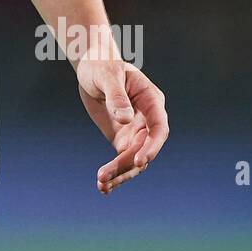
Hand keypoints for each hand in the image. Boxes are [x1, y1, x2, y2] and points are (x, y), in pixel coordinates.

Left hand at [76, 59, 167, 194]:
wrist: (92, 67)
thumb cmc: (102, 65)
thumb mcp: (107, 75)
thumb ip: (117, 96)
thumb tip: (125, 119)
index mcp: (151, 100)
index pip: (159, 128)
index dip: (152, 146)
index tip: (139, 161)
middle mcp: (148, 119)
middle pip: (145, 149)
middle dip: (127, 165)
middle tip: (105, 176)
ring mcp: (136, 131)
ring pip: (134, 160)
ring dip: (120, 174)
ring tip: (101, 185)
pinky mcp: (122, 139)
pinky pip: (122, 160)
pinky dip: (114, 172)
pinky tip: (103, 186)